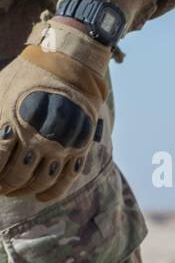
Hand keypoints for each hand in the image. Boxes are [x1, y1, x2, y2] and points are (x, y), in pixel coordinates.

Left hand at [0, 19, 109, 200]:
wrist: (68, 65)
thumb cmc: (25, 75)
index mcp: (12, 122)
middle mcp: (37, 137)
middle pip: (17, 175)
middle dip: (5, 185)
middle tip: (1, 187)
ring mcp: (60, 143)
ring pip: (40, 181)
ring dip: (25, 190)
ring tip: (16, 190)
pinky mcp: (78, 146)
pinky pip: (66, 179)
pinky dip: (52, 192)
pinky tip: (41, 197)